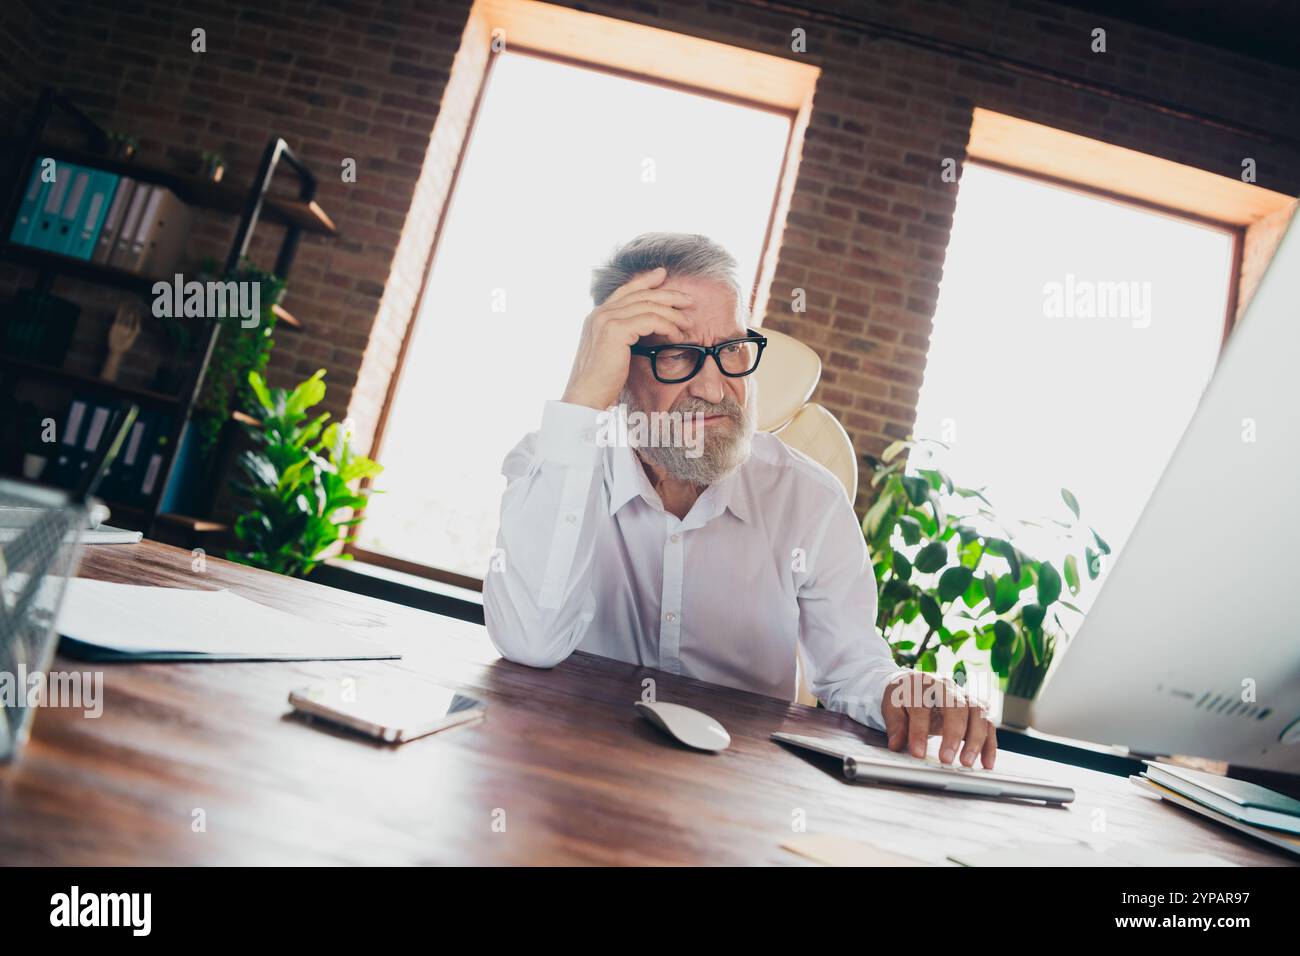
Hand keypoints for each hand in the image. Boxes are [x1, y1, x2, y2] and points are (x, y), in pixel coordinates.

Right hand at [560, 266, 694, 409]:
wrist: (587, 394)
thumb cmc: (601, 379)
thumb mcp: (611, 349)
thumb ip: (622, 333)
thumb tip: (645, 327)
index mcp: (598, 315)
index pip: (625, 290)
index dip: (645, 280)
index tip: (662, 275)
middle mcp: (600, 313)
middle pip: (641, 295)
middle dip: (668, 295)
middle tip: (688, 301)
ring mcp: (607, 319)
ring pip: (649, 306)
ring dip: (673, 315)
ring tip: (688, 324)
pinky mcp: (616, 330)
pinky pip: (651, 320)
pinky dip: (668, 327)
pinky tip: (676, 337)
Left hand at [879, 671, 996, 768]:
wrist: (914, 683)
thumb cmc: (904, 697)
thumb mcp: (891, 707)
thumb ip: (895, 725)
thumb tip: (896, 745)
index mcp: (921, 684)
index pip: (921, 707)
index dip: (919, 731)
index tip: (917, 754)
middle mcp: (946, 686)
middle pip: (956, 707)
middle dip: (953, 735)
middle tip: (945, 759)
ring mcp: (964, 696)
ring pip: (978, 713)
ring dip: (975, 740)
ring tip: (966, 763)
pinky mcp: (975, 708)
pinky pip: (988, 724)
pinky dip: (989, 744)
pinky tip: (986, 763)